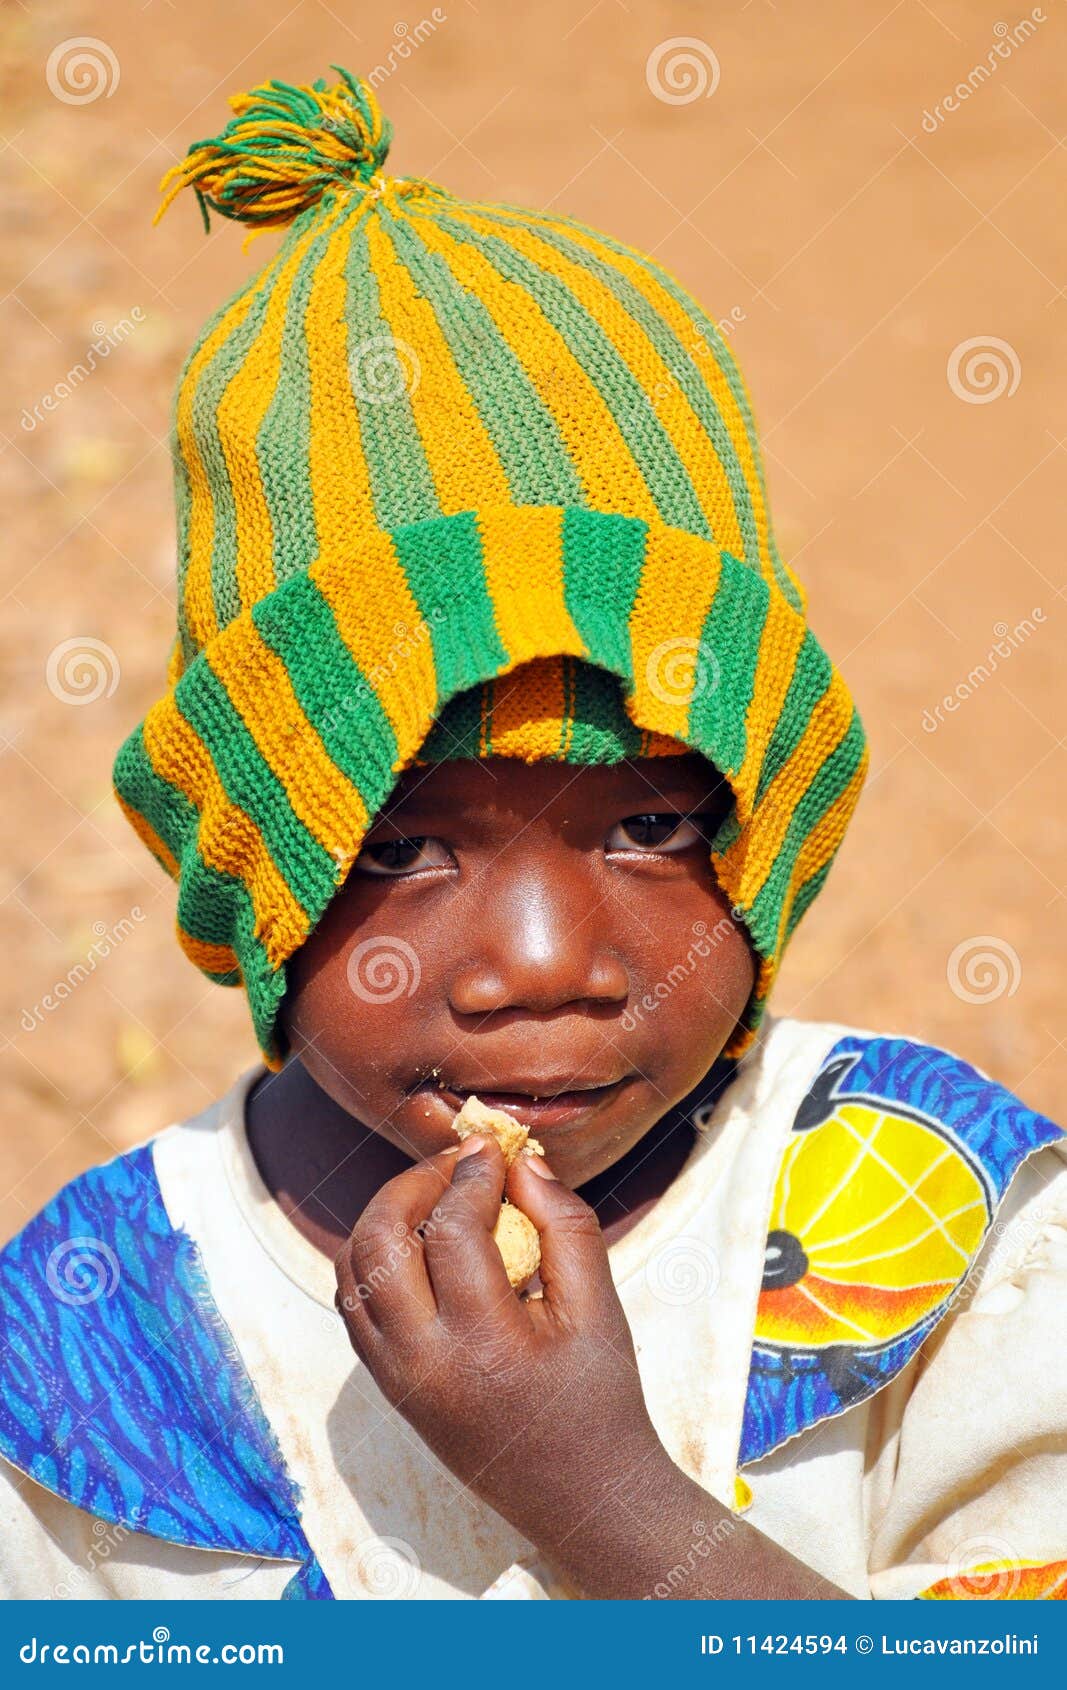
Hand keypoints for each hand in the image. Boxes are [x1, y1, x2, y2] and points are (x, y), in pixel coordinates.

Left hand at [333, 1134, 667, 1563]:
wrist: (581, 1496)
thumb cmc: (599, 1399)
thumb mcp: (598, 1309)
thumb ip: (564, 1226)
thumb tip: (522, 1162)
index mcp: (483, 1346)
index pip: (451, 1232)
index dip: (469, 1175)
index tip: (491, 1149)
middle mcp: (422, 1365)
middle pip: (377, 1243)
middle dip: (410, 1186)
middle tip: (454, 1166)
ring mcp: (396, 1381)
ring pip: (352, 1273)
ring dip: (385, 1220)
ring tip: (436, 1198)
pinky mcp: (388, 1389)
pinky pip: (356, 1307)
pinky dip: (376, 1261)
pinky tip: (423, 1243)